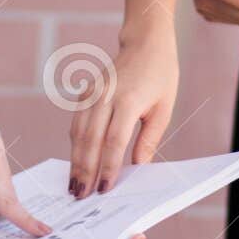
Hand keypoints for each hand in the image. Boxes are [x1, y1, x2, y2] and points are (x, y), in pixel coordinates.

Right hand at [68, 26, 177, 198]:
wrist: (146, 43)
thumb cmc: (160, 76)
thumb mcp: (163, 108)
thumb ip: (148, 139)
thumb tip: (138, 168)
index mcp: (127, 99)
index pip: (113, 141)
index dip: (107, 167)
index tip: (104, 189)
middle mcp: (105, 96)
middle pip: (90, 140)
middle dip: (85, 170)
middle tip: (80, 195)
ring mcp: (92, 93)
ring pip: (78, 132)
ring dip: (75, 161)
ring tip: (74, 185)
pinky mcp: (86, 92)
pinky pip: (76, 123)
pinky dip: (75, 145)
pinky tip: (76, 162)